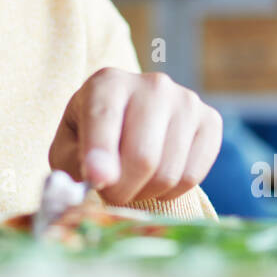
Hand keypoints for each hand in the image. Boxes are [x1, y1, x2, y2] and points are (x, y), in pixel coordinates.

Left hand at [49, 68, 221, 204]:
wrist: (128, 125)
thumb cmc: (88, 140)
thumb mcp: (66, 149)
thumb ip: (73, 164)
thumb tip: (101, 177)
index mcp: (107, 83)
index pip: (105, 118)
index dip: (101, 153)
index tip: (98, 179)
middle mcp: (152, 84)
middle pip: (142, 157)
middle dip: (121, 190)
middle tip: (110, 194)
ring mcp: (186, 100)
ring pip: (168, 173)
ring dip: (145, 193)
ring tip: (132, 182)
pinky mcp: (210, 120)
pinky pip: (193, 176)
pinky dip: (171, 191)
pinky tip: (156, 177)